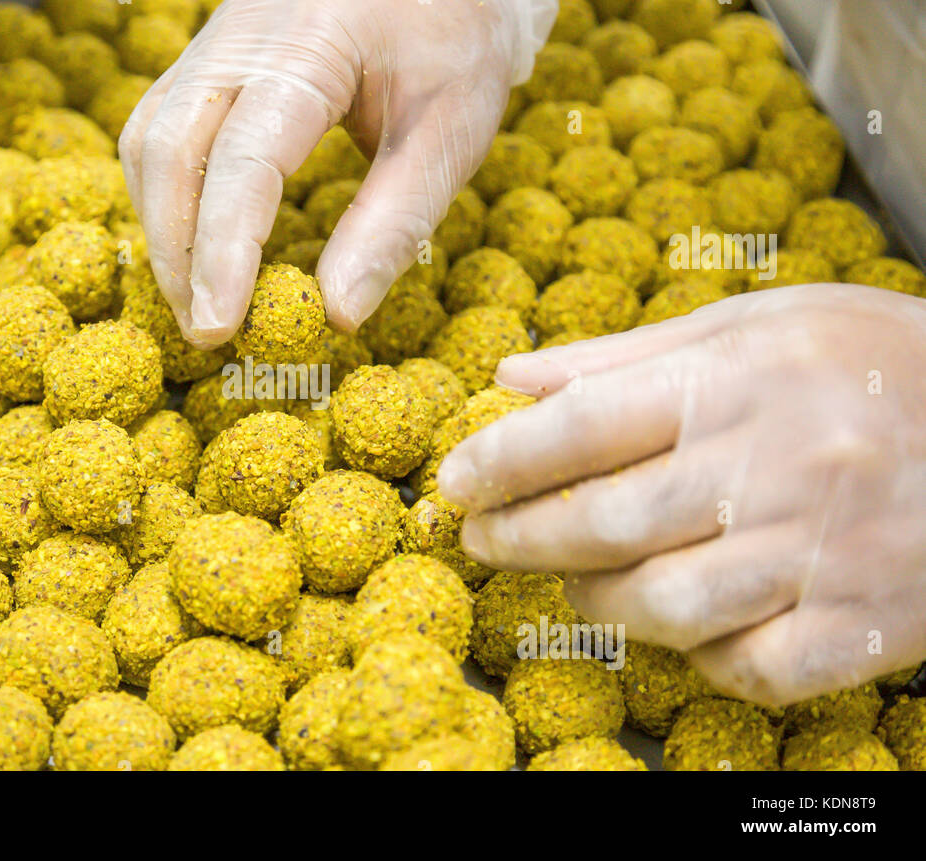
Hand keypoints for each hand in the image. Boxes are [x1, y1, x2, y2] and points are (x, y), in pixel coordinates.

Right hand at [118, 0, 555, 346]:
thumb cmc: (461, 36)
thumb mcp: (450, 130)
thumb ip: (393, 221)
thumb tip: (338, 316)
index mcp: (306, 45)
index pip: (242, 159)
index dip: (223, 251)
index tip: (221, 327)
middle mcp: (240, 35)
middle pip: (168, 148)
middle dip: (177, 251)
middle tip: (207, 333)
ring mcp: (217, 40)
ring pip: (150, 137)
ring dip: (163, 227)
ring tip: (198, 302)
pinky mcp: (212, 55)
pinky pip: (161, 125)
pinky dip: (166, 194)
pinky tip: (193, 245)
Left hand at [439, 284, 925, 706]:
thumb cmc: (874, 360)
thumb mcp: (754, 327)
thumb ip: (627, 357)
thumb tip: (514, 378)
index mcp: (743, 380)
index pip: (586, 423)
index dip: (502, 459)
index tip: (455, 482)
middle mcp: (781, 465)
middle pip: (610, 521)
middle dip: (523, 536)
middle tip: (483, 538)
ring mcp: (827, 551)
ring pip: (668, 606)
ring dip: (599, 600)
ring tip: (577, 579)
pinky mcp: (868, 622)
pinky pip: (752, 666)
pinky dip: (702, 656)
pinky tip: (687, 625)